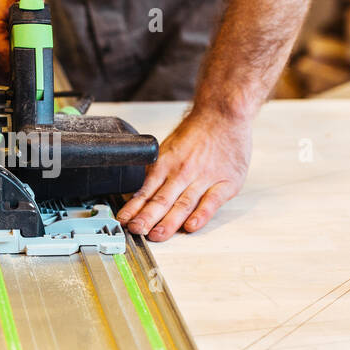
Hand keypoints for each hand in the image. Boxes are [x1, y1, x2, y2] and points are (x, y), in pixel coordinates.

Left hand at [116, 108, 252, 240]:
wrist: (224, 114)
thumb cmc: (197, 132)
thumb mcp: (168, 147)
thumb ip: (157, 171)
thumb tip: (138, 190)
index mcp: (167, 164)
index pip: (146, 191)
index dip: (133, 208)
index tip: (123, 221)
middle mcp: (183, 172)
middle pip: (162, 200)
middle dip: (146, 218)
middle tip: (136, 231)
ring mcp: (204, 178)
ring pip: (183, 204)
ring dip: (169, 222)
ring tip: (157, 235)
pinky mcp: (226, 183)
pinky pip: (212, 202)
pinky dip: (201, 215)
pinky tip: (191, 226)